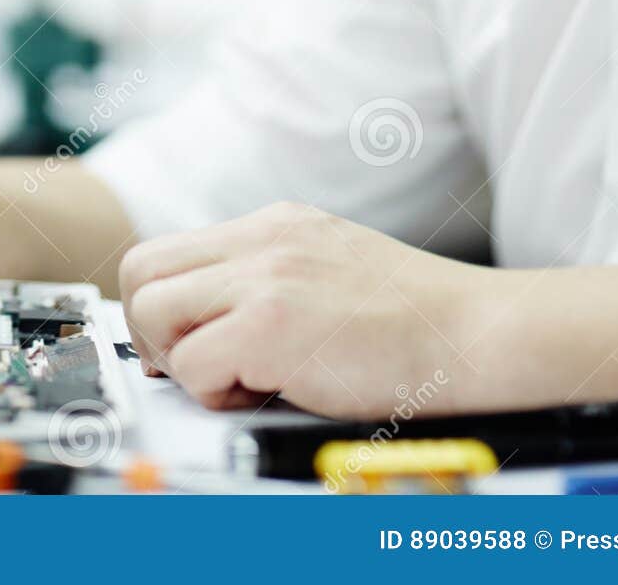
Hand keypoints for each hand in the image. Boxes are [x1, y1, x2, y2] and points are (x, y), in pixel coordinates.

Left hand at [120, 202, 484, 416]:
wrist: (476, 334)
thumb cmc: (414, 319)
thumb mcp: (328, 266)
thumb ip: (266, 279)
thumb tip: (203, 320)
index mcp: (272, 226)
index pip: (168, 251)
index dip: (160, 304)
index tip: (180, 341)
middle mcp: (261, 241)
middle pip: (141, 271)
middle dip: (150, 328)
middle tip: (190, 364)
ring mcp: (264, 278)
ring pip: (151, 309)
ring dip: (177, 357)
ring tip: (230, 378)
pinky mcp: (272, 324)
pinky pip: (192, 362)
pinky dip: (212, 390)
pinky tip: (260, 392)